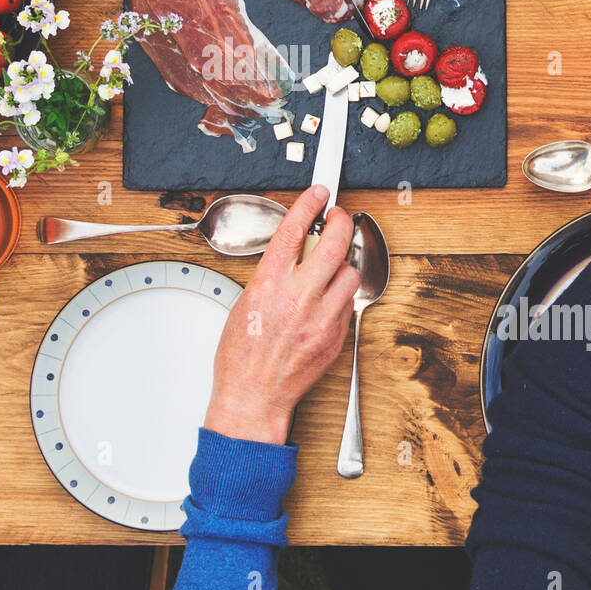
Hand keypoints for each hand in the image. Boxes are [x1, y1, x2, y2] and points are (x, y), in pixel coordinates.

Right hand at [203, 186, 359, 444]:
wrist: (254, 396)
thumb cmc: (241, 355)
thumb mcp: (245, 302)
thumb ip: (272, 276)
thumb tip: (292, 256)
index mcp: (269, 284)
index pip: (295, 230)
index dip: (309, 204)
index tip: (319, 194)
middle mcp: (298, 296)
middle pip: (334, 243)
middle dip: (340, 221)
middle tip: (338, 217)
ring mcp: (321, 317)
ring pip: (349, 272)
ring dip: (343, 264)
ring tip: (331, 268)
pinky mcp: (336, 336)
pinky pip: (348, 303)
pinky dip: (341, 295)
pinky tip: (328, 298)